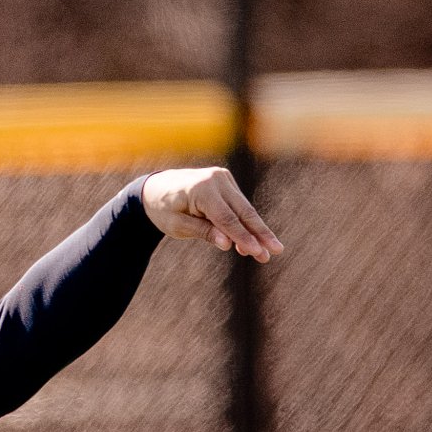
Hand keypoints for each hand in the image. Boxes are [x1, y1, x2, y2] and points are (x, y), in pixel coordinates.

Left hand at [142, 168, 283, 262]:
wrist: (155, 188)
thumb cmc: (163, 209)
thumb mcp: (177, 225)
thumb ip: (203, 232)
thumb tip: (228, 244)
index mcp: (202, 189)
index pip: (227, 218)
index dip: (243, 237)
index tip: (257, 252)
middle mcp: (217, 180)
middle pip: (243, 212)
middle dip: (260, 234)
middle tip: (276, 251)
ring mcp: (223, 178)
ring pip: (244, 209)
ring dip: (256, 231)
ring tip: (268, 252)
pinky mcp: (226, 182)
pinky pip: (238, 206)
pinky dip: (245, 223)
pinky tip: (252, 243)